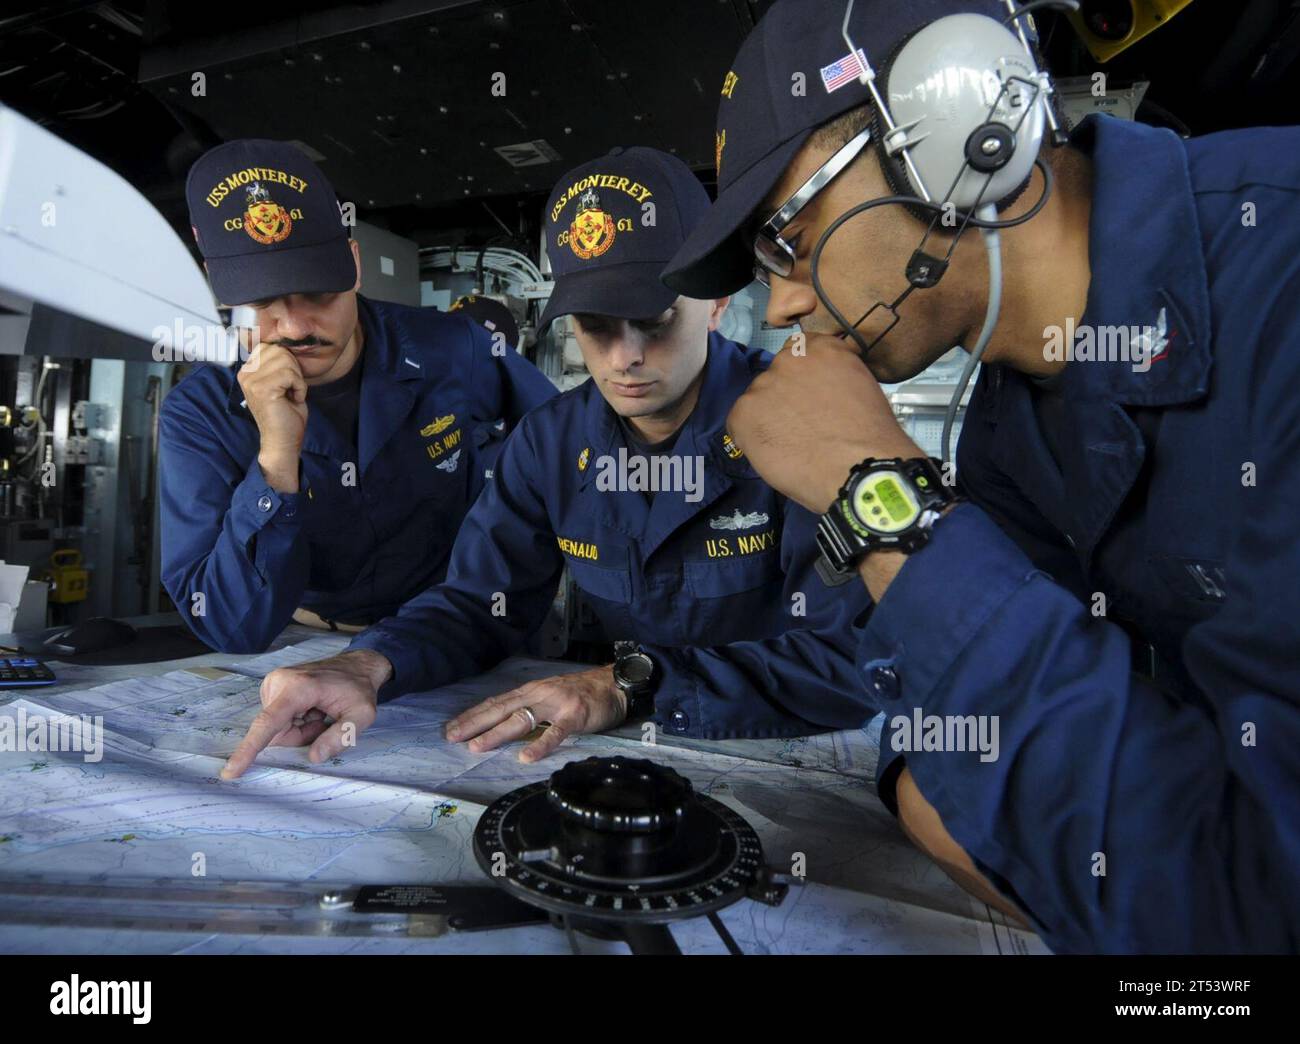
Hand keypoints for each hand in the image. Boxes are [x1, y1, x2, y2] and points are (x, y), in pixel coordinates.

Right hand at [220, 649, 393, 779]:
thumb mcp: (361, 716)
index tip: (230, 771)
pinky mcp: (272, 688)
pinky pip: (278, 722)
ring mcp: (272, 684)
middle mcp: (278, 682)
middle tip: (324, 719)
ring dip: (300, 729)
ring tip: (320, 712)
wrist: (357, 666)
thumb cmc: (359, 689)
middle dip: (301, 735)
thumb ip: (340, 737)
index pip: (268, 723)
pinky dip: (297, 722)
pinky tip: (312, 708)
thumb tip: (314, 758)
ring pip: (277, 730)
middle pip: (276, 733)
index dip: (249, 749)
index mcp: (297, 687)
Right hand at [238, 342, 308, 490]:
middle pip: (280, 350)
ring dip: (297, 380)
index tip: (286, 384)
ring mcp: (251, 381)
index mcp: (247, 370)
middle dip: (294, 370)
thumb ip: (279, 362)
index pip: (272, 346)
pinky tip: (293, 400)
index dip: (288, 362)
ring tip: (290, 395)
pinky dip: (299, 387)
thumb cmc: (286, 413)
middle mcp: (245, 373)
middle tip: (290, 390)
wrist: (283, 441)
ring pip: (287, 361)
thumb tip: (284, 341)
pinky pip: (291, 375)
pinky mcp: (262, 389)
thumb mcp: (281, 381)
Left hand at [445, 666, 625, 762]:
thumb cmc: (581, 693)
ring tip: (478, 747)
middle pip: (501, 709)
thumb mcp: (549, 695)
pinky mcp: (575, 716)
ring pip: (522, 719)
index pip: (496, 703)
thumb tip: (504, 725)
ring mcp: (556, 704)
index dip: (473, 715)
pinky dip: (540, 745)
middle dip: (475, 723)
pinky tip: (526, 757)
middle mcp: (539, 694)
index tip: (451, 728)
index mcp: (531, 690)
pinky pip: (555, 732)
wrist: (614, 684)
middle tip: (452, 737)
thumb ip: (530, 708)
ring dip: (497, 733)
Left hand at [726, 334, 924, 513]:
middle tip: (800, 427)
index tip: (807, 398)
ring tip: (790, 445)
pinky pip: (739, 424)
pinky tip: (775, 454)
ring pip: (757, 401)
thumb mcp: (860, 388)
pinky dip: (751, 440)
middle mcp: (789, 359)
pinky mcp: (744, 412)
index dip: (801, 380)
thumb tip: (818, 390)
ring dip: (768, 419)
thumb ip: (833, 378)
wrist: (857, 468)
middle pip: (776, 377)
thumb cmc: (869, 438)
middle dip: (784, 399)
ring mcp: (763, 385)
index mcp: (822, 349)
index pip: (798, 352)